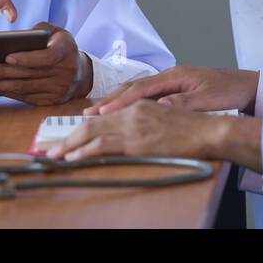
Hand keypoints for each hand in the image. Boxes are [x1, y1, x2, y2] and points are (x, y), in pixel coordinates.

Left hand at [0, 22, 91, 104]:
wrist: (81, 72)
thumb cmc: (60, 47)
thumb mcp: (55, 32)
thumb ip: (38, 31)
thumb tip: (14, 40)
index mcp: (66, 50)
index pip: (47, 57)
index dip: (27, 59)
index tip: (7, 57)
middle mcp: (65, 72)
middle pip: (30, 75)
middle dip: (4, 73)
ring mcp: (59, 89)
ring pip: (25, 89)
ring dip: (0, 86)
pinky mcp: (52, 101)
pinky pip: (26, 98)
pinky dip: (8, 93)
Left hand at [47, 99, 262, 169]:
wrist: (212, 129)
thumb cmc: (196, 126)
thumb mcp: (168, 116)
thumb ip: (147, 118)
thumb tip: (128, 130)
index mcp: (140, 104)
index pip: (104, 114)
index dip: (84, 125)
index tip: (69, 135)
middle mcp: (133, 111)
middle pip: (92, 122)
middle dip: (68, 136)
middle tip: (51, 148)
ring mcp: (134, 125)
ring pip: (92, 133)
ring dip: (70, 145)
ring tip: (54, 156)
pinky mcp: (137, 141)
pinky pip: (104, 146)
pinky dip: (85, 151)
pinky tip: (73, 158)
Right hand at [84, 65, 259, 115]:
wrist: (248, 85)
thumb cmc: (230, 92)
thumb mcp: (207, 99)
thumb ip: (182, 104)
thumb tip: (158, 106)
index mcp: (175, 76)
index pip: (140, 89)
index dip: (119, 102)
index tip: (101, 113)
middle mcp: (170, 75)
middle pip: (134, 87)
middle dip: (110, 100)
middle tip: (89, 113)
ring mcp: (172, 81)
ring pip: (138, 90)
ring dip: (118, 100)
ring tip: (98, 111)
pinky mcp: (176, 88)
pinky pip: (147, 94)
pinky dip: (131, 101)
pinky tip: (123, 109)